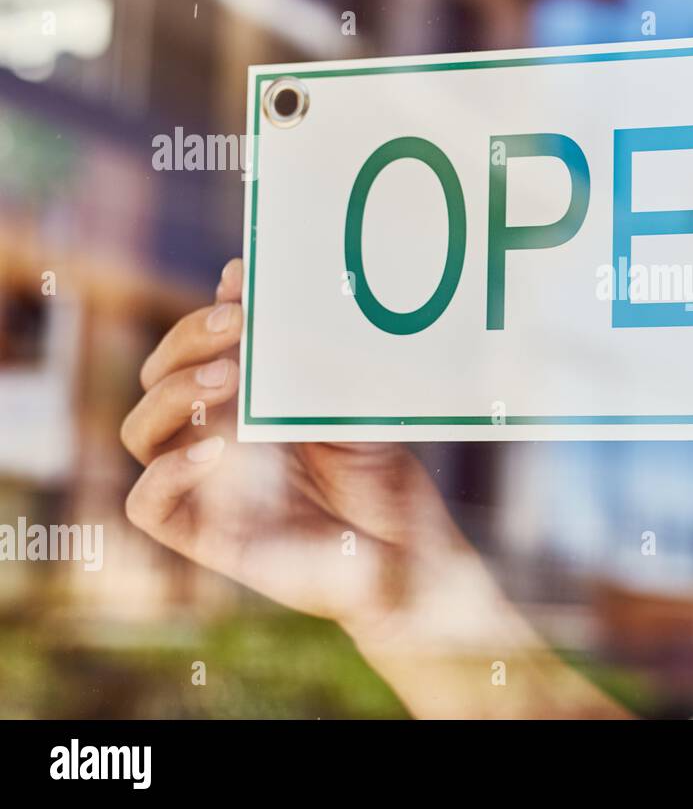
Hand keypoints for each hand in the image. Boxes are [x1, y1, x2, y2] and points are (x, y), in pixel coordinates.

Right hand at [120, 259, 624, 716]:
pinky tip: (217, 448)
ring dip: (174, 395)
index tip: (243, 284)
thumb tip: (268, 287)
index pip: (196, 346)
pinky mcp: (203, 535)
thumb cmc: (384, 475)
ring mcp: (204, 485)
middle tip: (238, 324)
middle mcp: (214, 436)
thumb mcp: (347, 402)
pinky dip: (168, 470)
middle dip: (190, 339)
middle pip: (158, 377)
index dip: (209, 311)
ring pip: (140, 431)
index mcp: (243, 400)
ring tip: (227, 379)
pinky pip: (146, 503)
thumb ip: (307, 354)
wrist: (408, 552)